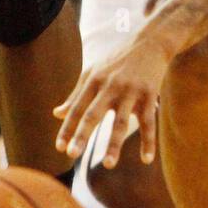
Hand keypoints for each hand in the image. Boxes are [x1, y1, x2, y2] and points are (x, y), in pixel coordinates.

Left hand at [54, 32, 172, 167]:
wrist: (150, 42)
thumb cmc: (118, 61)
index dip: (68, 127)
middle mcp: (110, 86)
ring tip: (107, 164)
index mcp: (94, 81)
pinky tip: (146, 160)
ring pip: (121, 122)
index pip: (77, 108)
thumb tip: (57, 114)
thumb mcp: (94, 73)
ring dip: (114, 144)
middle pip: (94, 114)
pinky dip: (148, 141)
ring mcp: (131, 91)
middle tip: (72, 154)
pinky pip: (148, 122)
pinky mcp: (150, 94)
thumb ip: (76, 94)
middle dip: (83, 134)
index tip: (60, 147)